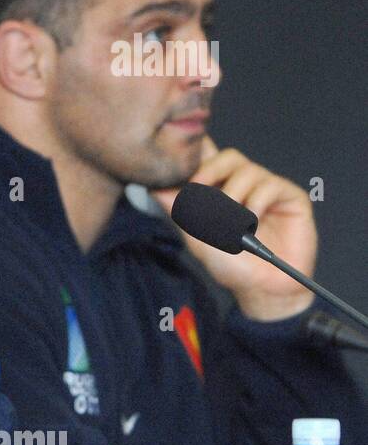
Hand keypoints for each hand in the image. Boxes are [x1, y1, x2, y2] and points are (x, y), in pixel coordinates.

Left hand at [151, 138, 316, 320]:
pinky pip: (270, 185)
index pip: (207, 160)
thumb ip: (181, 211)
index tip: (177, 172)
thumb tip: (154, 187)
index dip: (193, 157)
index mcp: (219, 191)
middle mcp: (243, 185)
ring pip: (246, 169)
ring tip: (230, 220)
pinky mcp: (289, 197)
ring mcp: (267, 189)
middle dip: (208, 169)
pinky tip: (252, 222)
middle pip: (226, 156)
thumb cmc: (231, 264)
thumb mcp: (198, 237)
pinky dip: (256, 202)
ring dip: (232, 193)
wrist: (263, 288)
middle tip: (197, 188)